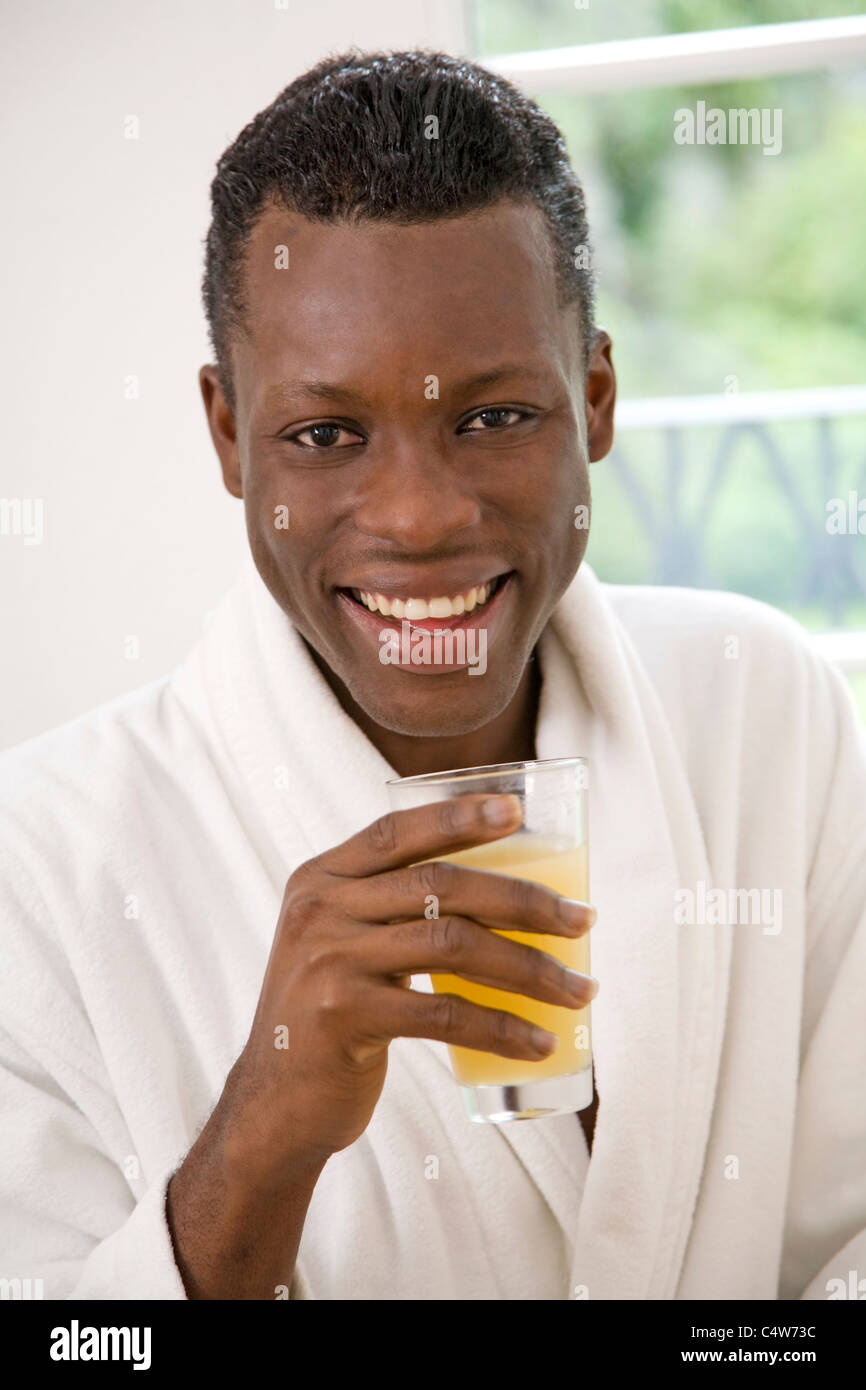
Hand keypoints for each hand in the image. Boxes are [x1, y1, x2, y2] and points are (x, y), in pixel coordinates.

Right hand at [223, 792, 596, 1175]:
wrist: (275, 1102)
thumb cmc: (332, 1017)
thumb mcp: (340, 944)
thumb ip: (390, 910)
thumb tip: (504, 894)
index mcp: (320, 878)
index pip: (398, 832)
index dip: (459, 817)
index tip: (519, 811)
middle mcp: (319, 909)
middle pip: (441, 885)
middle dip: (524, 901)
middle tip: (583, 921)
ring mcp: (328, 961)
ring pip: (454, 946)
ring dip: (530, 969)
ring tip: (579, 990)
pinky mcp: (344, 1017)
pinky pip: (444, 1014)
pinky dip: (502, 1027)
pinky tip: (539, 1041)